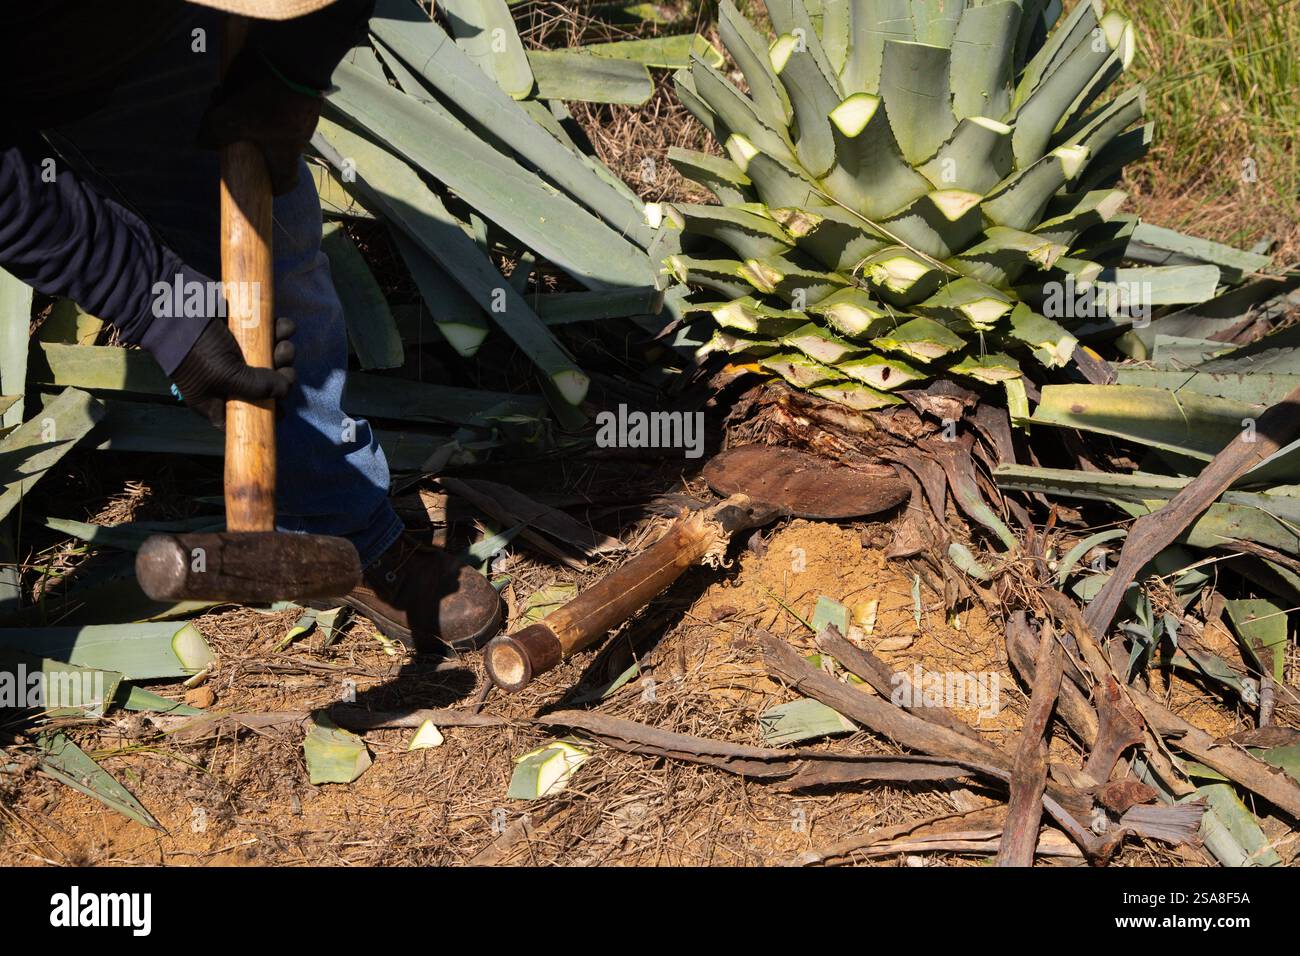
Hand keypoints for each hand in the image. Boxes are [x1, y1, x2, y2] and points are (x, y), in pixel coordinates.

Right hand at [171, 318, 295, 428]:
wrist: (178, 305)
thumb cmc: (197, 349)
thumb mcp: (225, 376)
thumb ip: (257, 388)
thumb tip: (285, 390)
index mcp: (216, 400)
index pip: (245, 417)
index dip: (267, 415)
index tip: (283, 407)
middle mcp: (229, 379)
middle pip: (266, 386)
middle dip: (281, 378)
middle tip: (285, 370)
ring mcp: (239, 353)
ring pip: (273, 358)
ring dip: (285, 353)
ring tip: (282, 345)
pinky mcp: (246, 328)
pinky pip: (272, 332)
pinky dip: (282, 330)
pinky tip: (284, 326)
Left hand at [196, 51, 321, 195]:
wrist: (298, 55)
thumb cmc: (267, 97)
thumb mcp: (231, 117)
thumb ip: (214, 133)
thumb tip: (203, 143)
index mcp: (287, 152)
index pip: (286, 182)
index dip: (273, 188)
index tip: (261, 185)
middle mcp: (301, 137)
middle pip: (279, 149)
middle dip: (257, 141)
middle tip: (235, 124)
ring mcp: (308, 113)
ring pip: (282, 122)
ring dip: (261, 114)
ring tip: (236, 93)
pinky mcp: (308, 90)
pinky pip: (288, 98)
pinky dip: (270, 93)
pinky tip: (253, 77)